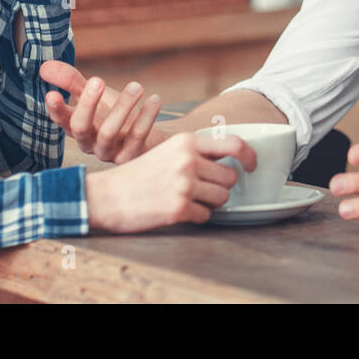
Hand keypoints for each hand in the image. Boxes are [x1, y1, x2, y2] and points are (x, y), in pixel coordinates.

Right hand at [41, 60, 167, 163]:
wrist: (147, 138)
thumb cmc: (114, 114)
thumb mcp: (94, 95)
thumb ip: (71, 81)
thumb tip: (44, 66)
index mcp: (78, 127)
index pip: (61, 120)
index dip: (56, 109)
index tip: (51, 94)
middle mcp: (90, 143)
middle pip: (81, 128)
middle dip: (87, 104)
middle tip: (98, 79)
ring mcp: (110, 152)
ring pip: (109, 133)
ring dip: (122, 106)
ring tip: (137, 86)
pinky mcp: (131, 156)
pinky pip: (137, 137)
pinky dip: (146, 117)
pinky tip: (154, 99)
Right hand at [83, 132, 256, 231]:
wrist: (106, 196)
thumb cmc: (137, 175)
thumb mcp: (166, 151)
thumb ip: (195, 152)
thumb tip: (230, 159)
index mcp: (186, 142)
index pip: (234, 144)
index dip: (250, 156)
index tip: (252, 165)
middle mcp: (188, 160)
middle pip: (230, 177)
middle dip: (220, 186)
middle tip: (201, 190)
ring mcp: (184, 185)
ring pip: (222, 198)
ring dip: (209, 202)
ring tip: (187, 199)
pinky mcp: (179, 209)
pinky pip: (206, 216)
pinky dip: (195, 216)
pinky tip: (176, 210)